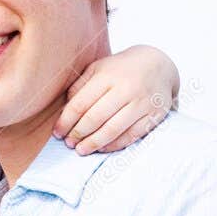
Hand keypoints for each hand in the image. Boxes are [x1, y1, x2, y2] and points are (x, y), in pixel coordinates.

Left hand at [54, 43, 179, 153]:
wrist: (159, 65)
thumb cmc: (121, 69)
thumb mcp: (99, 69)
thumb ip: (80, 86)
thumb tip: (64, 112)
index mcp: (108, 76)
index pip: (81, 103)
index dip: (66, 121)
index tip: (57, 132)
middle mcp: (127, 89)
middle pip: (95, 118)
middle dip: (78, 134)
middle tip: (68, 143)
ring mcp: (142, 103)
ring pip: (113, 130)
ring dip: (94, 143)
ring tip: (81, 150)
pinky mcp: (154, 115)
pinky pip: (131, 136)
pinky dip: (114, 145)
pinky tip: (102, 148)